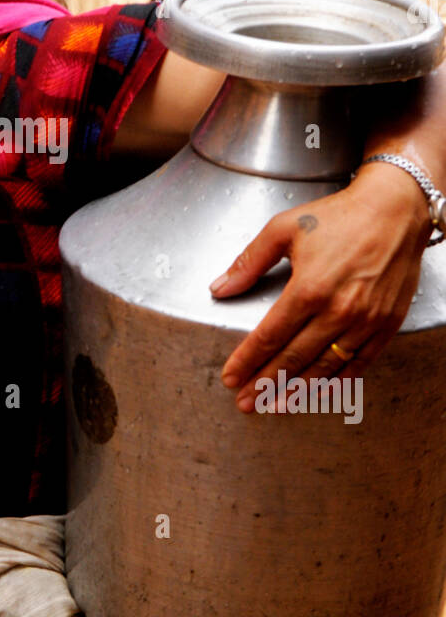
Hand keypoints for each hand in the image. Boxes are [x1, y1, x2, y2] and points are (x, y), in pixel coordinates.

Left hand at [210, 164, 430, 409]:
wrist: (395, 210)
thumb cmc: (339, 216)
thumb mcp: (284, 229)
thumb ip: (249, 262)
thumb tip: (220, 288)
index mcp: (309, 287)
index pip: (269, 335)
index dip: (247, 360)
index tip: (231, 376)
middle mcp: (338, 310)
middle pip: (294, 358)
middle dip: (266, 383)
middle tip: (246, 401)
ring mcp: (365, 322)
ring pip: (325, 368)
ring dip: (297, 390)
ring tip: (275, 406)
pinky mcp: (386, 325)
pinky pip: (359, 364)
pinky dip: (337, 382)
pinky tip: (319, 392)